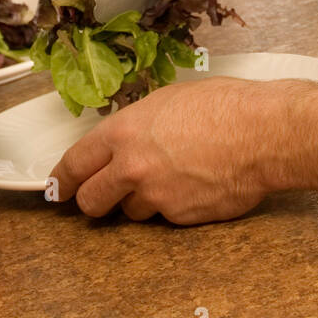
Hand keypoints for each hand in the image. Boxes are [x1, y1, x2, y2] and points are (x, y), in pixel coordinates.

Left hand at [50, 78, 317, 223]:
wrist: (263, 133)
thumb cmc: (221, 105)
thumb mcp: (166, 100)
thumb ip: (136, 124)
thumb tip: (124, 138)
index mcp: (123, 131)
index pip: (75, 163)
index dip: (61, 180)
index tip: (55, 188)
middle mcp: (132, 167)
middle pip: (91, 201)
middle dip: (92, 200)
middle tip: (101, 195)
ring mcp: (157, 196)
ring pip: (130, 212)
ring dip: (139, 201)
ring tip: (167, 177)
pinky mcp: (181, 217)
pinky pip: (164, 216)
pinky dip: (171, 206)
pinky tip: (191, 183)